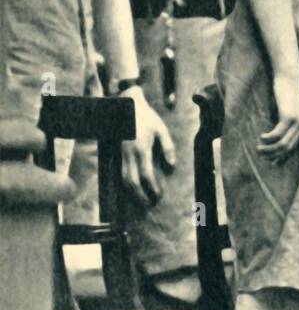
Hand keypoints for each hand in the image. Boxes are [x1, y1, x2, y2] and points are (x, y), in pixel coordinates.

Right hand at [122, 90, 174, 205]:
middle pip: (132, 181)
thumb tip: (170, 166)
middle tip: (149, 203)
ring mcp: (120, 153)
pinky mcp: (116, 152)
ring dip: (131, 192)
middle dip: (140, 195)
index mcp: (142, 149)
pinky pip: (119, 171)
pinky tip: (131, 188)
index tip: (158, 195)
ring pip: (122, 178)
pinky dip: (124, 183)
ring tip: (140, 200)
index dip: (152, 187)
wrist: (127, 106)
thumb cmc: (147, 118)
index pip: (146, 175)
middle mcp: (129, 154)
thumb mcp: (161, 130)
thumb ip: (168, 148)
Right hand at [259, 70, 298, 160]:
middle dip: (273, 154)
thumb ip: (284, 120)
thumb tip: (274, 135)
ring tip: (259, 149)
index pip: (293, 146)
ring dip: (269, 149)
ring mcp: (297, 121)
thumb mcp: (285, 108)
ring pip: (283, 143)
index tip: (271, 161)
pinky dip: (268, 138)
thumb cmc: (284, 91)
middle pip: (288, 147)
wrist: (288, 76)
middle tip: (261, 155)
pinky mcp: (289, 116)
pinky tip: (261, 137)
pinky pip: (277, 133)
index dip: (281, 156)